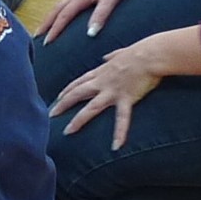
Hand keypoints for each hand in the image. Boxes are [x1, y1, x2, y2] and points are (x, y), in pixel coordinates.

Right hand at [40, 0, 141, 43]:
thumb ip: (100, 15)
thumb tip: (90, 34)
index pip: (63, 16)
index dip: (54, 30)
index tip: (46, 42)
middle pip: (56, 10)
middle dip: (45, 24)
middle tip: (35, 36)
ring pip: (59, 5)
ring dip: (50, 17)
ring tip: (44, 28)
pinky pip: (66, 2)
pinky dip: (59, 10)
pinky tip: (62, 15)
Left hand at [48, 39, 162, 148]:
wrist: (149, 54)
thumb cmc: (138, 52)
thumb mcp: (120, 53)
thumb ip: (112, 56)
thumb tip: (106, 57)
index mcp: (101, 72)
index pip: (79, 82)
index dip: (67, 90)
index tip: (58, 97)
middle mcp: (102, 82)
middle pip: (77, 94)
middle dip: (62, 104)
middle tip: (51, 114)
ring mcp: (112, 91)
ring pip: (90, 108)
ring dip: (78, 120)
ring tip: (67, 131)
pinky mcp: (126, 98)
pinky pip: (122, 119)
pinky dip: (120, 133)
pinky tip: (116, 146)